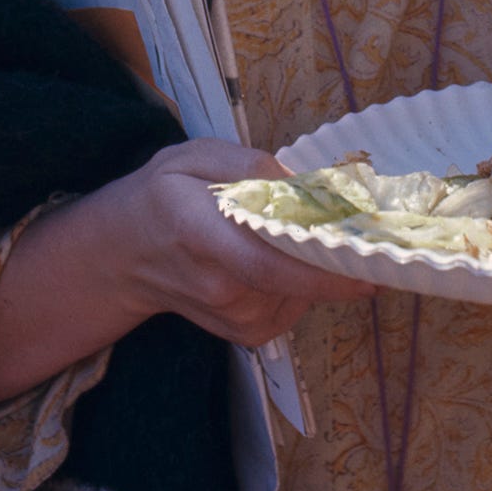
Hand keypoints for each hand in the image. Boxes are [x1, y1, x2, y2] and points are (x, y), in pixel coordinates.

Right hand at [100, 138, 378, 348]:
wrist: (123, 254)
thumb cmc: (161, 196)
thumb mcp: (191, 156)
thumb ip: (245, 165)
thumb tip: (299, 184)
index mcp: (200, 233)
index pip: (267, 264)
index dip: (322, 268)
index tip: (368, 260)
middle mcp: (217, 286)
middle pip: (292, 281)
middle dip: (335, 260)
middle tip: (365, 238)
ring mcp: (231, 317)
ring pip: (298, 291)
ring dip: (315, 265)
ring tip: (307, 236)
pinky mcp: (244, 334)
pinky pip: (292, 306)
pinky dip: (301, 282)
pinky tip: (283, 259)